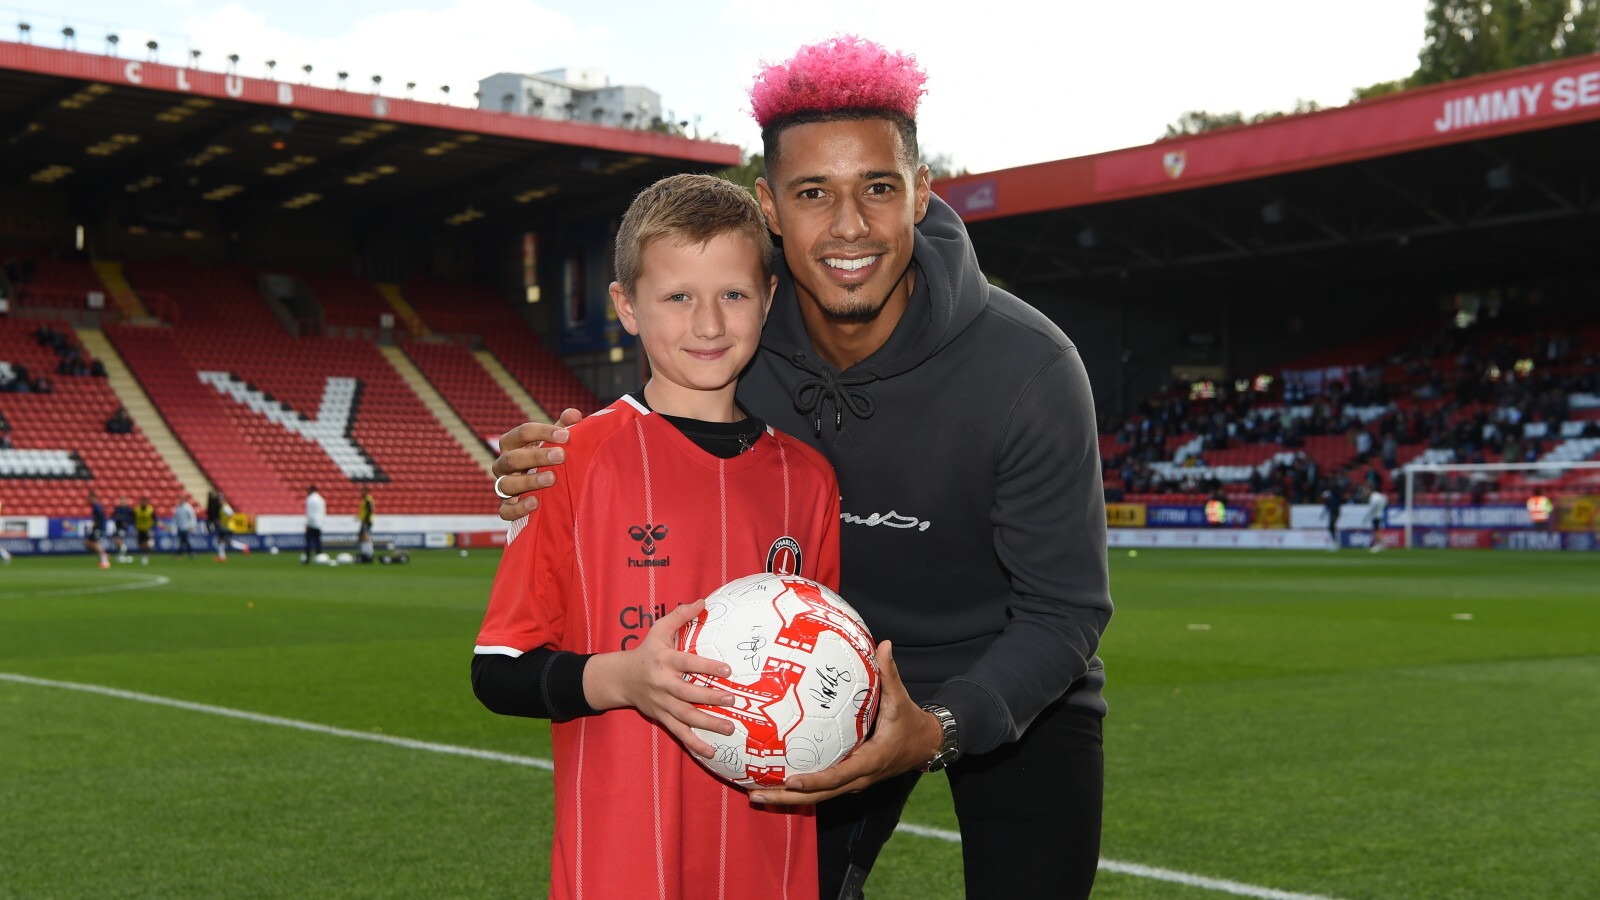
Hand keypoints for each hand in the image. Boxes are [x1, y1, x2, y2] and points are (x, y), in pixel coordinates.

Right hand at [493, 408, 582, 520]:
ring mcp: (503, 487)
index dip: (543, 432)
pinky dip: (518, 508)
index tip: (566, 436)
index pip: (522, 433)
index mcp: (513, 444)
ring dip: (528, 481)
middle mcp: (504, 465)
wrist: (545, 489)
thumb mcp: (556, 442)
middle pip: (512, 458)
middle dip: (536, 456)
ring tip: (552, 478)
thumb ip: (564, 427)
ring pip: (506, 484)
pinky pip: (505, 511)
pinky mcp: (506, 508)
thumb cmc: (549, 458)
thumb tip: (574, 414)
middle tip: (561, 456)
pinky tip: (535, 502)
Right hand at [582, 599, 738, 757]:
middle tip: (732, 700)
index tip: (727, 670)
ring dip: (707, 724)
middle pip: (687, 693)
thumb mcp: (659, 630)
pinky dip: (694, 743)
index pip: (687, 663)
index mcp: (663, 660)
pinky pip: (678, 733)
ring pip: (685, 716)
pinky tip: (711, 751)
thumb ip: (680, 616)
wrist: (621, 678)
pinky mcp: (661, 717)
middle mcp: (662, 683)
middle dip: (710, 698)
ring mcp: (661, 703)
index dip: (707, 667)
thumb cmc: (646, 651)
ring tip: (729, 728)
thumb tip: (703, 601)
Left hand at [749, 642, 941, 804]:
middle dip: (788, 798)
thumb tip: (885, 644)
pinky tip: (776, 785)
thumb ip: (890, 674)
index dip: (815, 781)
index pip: (839, 776)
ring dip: (788, 799)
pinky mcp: (849, 779)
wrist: (926, 745)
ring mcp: (854, 782)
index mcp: (870, 761)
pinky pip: (823, 789)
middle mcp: (859, 777)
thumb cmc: (911, 722)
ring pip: (819, 796)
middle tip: (756, 794)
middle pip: (821, 795)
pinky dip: (800, 791)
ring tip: (756, 794)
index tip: (791, 781)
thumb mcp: (901, 699)